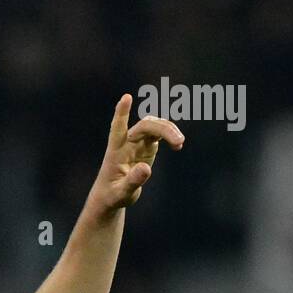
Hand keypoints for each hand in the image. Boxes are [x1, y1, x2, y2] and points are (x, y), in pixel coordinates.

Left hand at [88, 93, 183, 214]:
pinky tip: (178, 145)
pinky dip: (170, 136)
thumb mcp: (121, 193)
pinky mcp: (146, 146)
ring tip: (180, 144)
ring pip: (154, 126)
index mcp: (115, 152)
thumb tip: (146, 168)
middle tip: (179, 142)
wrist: (113, 195)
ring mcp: (137, 142)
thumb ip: (132, 182)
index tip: (126, 97)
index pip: (117, 129)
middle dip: (162, 129)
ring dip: (168, 130)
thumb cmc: (113, 195)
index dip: (121, 114)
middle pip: (145, 126)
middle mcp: (126, 142)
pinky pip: (159, 133)